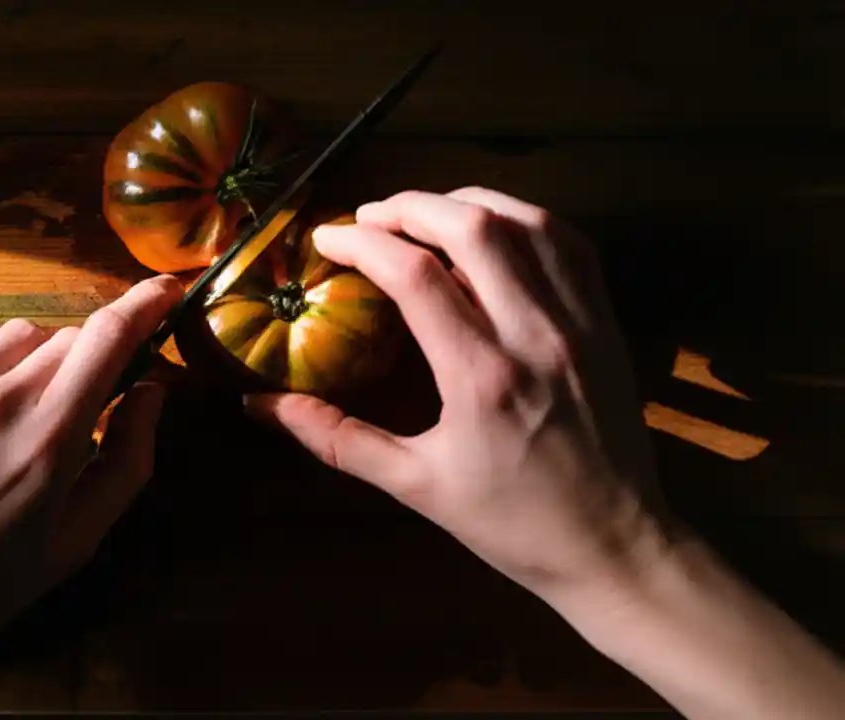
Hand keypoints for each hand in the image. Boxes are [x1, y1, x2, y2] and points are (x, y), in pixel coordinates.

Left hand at [0, 276, 182, 719]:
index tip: (167, 289)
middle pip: (67, 338)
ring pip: (15, 333)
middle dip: (84, 365)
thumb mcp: (79, 539)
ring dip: (31, 360)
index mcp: (49, 441)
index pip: (109, 338)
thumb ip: (128, 459)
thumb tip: (152, 390)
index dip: (146, 303)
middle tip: (70, 411)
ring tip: (12, 414)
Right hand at [246, 188, 665, 596]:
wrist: (615, 546)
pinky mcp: (606, 322)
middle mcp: (535, 334)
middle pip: (473, 227)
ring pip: (527, 221)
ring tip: (423, 214)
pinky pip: (569, 243)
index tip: (326, 239)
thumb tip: (260, 406)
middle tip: (368, 218)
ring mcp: (580, 322)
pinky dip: (524, 219)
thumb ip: (337, 439)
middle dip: (410, 207)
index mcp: (481, 377)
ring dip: (467, 202)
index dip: (363, 243)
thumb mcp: (415, 487)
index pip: (416, 275)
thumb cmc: (511, 523)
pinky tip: (492, 228)